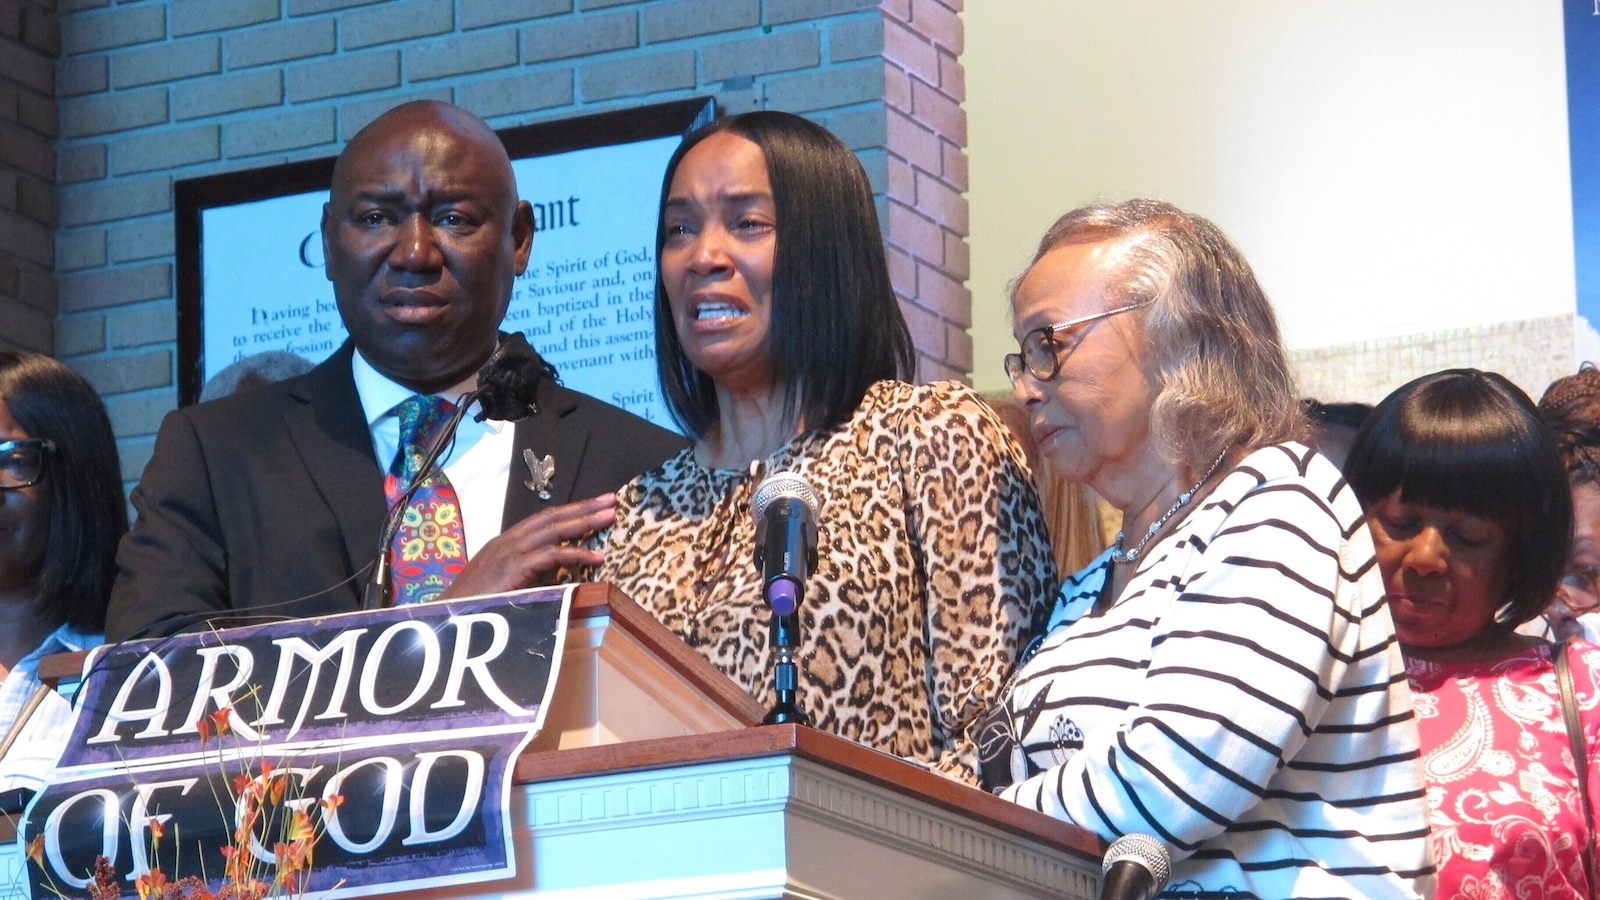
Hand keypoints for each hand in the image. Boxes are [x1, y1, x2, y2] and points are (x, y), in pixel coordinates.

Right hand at [440, 493, 614, 598]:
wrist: (444, 619)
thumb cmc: (473, 608)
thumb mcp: (505, 586)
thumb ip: (529, 578)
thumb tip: (561, 577)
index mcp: (505, 543)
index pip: (543, 520)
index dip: (570, 511)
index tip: (594, 505)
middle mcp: (507, 541)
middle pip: (551, 517)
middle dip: (583, 507)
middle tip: (610, 500)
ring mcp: (508, 552)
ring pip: (552, 529)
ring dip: (584, 522)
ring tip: (609, 516)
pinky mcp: (512, 569)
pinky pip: (550, 556)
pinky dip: (576, 554)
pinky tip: (596, 556)